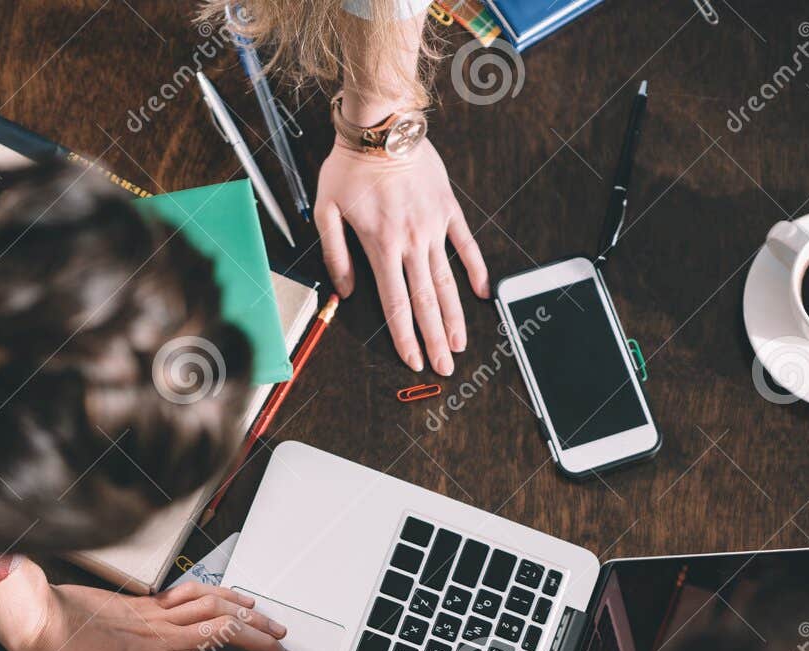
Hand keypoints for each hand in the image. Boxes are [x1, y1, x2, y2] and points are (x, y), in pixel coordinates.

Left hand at [15, 575, 295, 650]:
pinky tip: (230, 596)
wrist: (37, 620)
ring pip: (216, 609)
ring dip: (249, 616)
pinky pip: (192, 593)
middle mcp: (164, 639)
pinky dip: (217, 593)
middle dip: (264, 645)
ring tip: (272, 624)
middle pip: (229, 635)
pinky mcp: (145, 603)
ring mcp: (156, 617)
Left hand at [315, 139, 489, 375]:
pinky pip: (465, 245)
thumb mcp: (326, 211)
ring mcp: (433, 227)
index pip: (396, 304)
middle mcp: (412, 243)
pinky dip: (475, 270)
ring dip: (455, 317)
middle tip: (445, 367)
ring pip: (447, 282)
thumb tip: (347, 291)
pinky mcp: (447, 210)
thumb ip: (336, 255)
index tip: (413, 361)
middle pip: (425, 302)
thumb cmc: (350, 167)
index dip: (405, 337)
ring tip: (461, 344)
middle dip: (436, 339)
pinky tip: (482, 294)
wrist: (383, 125)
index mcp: (382, 247)